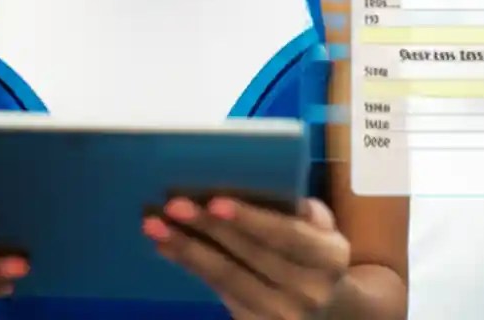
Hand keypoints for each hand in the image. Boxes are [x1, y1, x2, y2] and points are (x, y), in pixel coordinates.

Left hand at [145, 197, 349, 319]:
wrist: (327, 308)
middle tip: (173, 205)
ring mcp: (281, 315)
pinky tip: (166, 247)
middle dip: (208, 229)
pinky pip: (216, 291)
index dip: (250, 219)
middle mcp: (308, 291)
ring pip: (227, 278)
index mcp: (328, 257)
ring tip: (155, 225)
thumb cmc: (312, 251)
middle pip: (249, 257)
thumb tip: (257, 179)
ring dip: (187, 250)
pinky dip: (189, 266)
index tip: (215, 201)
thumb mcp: (321, 227)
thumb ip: (299, 207)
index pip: (287, 235)